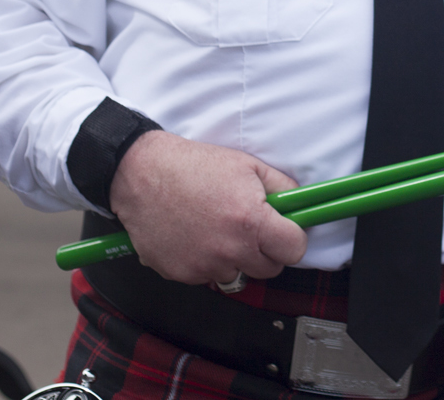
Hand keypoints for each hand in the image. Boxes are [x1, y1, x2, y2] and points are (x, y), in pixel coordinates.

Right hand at [108, 130, 306, 284]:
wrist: (143, 175)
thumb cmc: (193, 167)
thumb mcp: (248, 165)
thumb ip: (282, 186)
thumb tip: (300, 202)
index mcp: (251, 223)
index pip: (294, 251)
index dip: (292, 240)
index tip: (286, 232)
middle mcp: (229, 250)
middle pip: (269, 270)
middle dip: (266, 251)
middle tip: (251, 230)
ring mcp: (203, 266)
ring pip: (236, 275)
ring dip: (233, 259)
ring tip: (217, 230)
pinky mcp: (180, 274)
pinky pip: (205, 277)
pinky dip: (205, 262)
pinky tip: (195, 237)